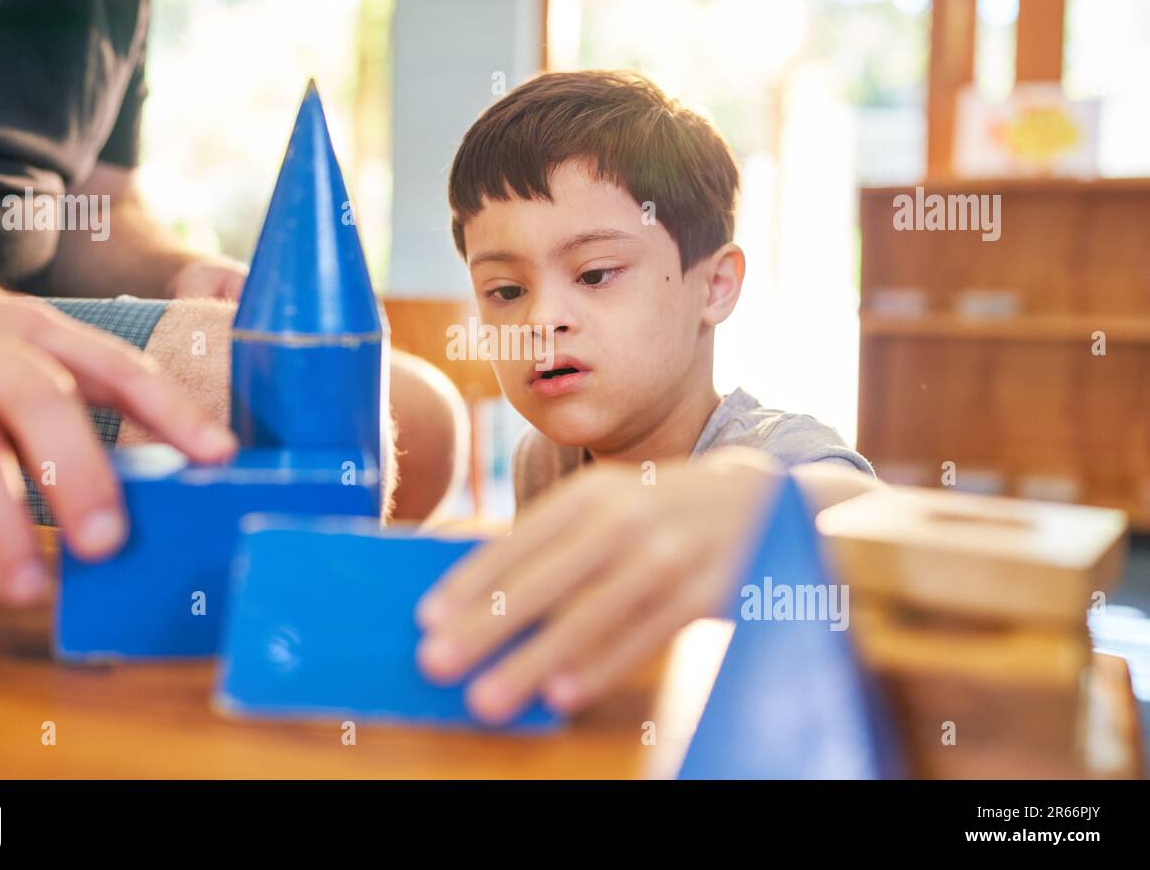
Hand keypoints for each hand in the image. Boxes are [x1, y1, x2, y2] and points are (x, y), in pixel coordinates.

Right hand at [0, 256, 237, 603]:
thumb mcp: (4, 346)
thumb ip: (63, 399)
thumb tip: (148, 480)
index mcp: (26, 326)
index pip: (113, 366)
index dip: (171, 410)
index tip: (220, 455)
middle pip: (38, 401)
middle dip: (79, 475)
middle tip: (108, 543)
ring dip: (4, 525)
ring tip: (30, 586)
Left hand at [415, 447, 785, 722]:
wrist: (764, 499)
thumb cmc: (663, 511)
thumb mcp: (612, 504)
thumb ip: (557, 543)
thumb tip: (479, 595)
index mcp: (594, 493)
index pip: (520, 540)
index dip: (471, 581)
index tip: (427, 618)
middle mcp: (627, 517)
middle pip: (544, 580)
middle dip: (484, 626)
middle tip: (436, 662)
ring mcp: (668, 553)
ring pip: (589, 614)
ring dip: (534, 660)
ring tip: (488, 696)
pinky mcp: (705, 589)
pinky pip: (643, 635)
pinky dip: (601, 666)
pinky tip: (563, 693)